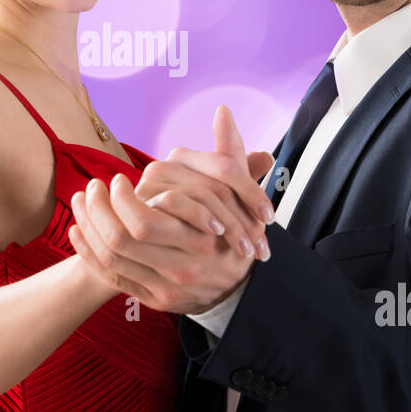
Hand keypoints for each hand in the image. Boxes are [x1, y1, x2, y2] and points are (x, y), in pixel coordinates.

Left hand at [66, 105, 274, 313]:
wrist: (241, 286)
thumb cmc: (237, 231)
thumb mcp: (240, 193)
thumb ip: (231, 153)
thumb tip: (222, 111)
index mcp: (200, 240)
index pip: (143, 222)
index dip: (121, 199)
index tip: (117, 179)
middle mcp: (180, 269)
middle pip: (120, 240)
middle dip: (98, 210)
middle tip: (93, 187)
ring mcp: (164, 288)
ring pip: (110, 258)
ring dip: (87, 226)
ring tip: (81, 200)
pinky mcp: (151, 300)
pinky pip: (110, 276)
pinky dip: (88, 252)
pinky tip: (78, 230)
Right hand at [132, 108, 273, 259]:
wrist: (145, 253)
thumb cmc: (185, 230)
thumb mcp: (216, 207)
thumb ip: (239, 180)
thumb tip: (267, 158)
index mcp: (184, 158)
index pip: (227, 164)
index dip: (252, 190)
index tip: (270, 218)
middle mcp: (166, 165)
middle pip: (219, 180)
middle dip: (245, 215)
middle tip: (261, 245)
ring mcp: (151, 182)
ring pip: (204, 191)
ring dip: (230, 223)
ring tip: (245, 249)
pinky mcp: (141, 199)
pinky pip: (177, 201)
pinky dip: (201, 217)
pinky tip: (216, 235)